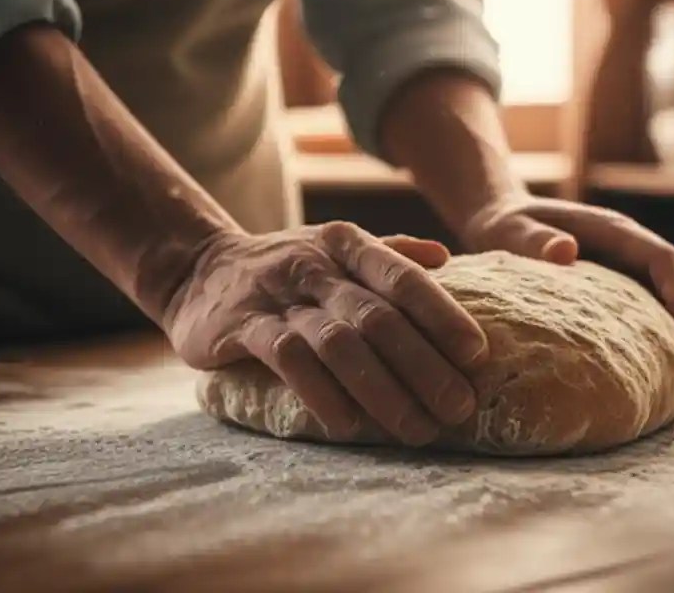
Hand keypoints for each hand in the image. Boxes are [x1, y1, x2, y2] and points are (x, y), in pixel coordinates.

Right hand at [163, 222, 487, 444]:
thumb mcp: (334, 248)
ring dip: (383, 391)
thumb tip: (446, 258)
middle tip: (459, 408)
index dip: (443, 316)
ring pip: (338, 343)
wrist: (196, 270)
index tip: (478, 355)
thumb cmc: (284, 267)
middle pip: (378, 317)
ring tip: (416, 429)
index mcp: (346, 244)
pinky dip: (322, 394)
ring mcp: (276, 295)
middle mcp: (315, 265)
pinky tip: (349, 426)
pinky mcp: (241, 326)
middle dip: (425, 366)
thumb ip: (390, 253)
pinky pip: (288, 360)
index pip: (403, 279)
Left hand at [462, 195, 673, 385]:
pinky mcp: (630, 281)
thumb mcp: (510, 232)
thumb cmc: (505, 227)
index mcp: (614, 230)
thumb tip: (566, 251)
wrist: (502, 217)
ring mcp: (635, 262)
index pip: (663, 259)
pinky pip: (668, 303)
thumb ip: (534, 240)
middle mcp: (633, 244)